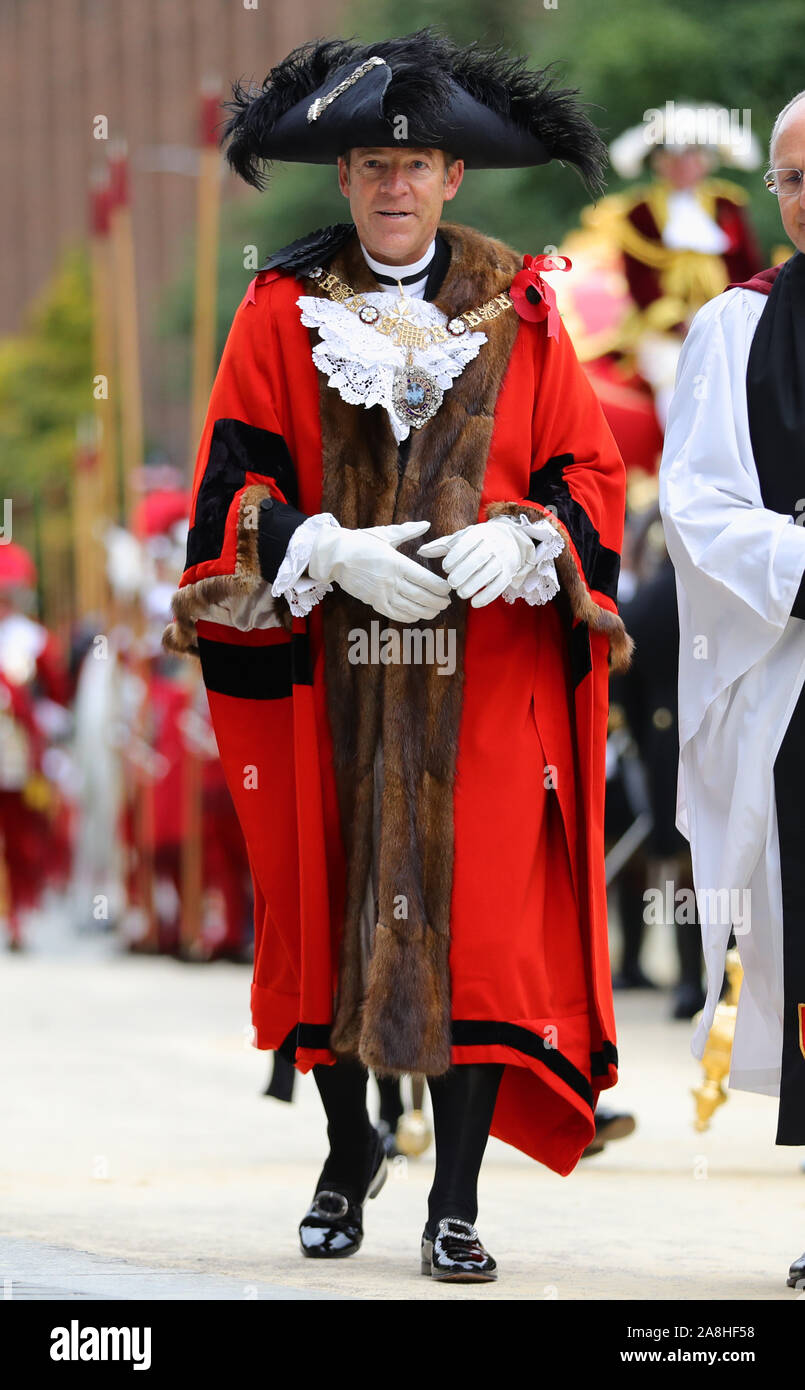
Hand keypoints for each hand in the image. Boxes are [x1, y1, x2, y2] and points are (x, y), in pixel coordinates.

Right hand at [307, 520, 450, 621]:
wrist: (334, 556)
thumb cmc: (360, 542)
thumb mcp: (385, 534)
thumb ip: (408, 531)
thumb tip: (427, 524)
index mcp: (396, 562)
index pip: (425, 579)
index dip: (440, 587)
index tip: (448, 589)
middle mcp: (390, 580)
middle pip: (421, 596)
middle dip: (437, 602)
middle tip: (447, 603)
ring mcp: (381, 593)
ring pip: (410, 608)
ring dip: (426, 611)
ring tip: (436, 611)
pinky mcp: (373, 602)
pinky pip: (394, 614)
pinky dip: (408, 617)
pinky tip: (417, 616)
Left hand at [417, 519, 535, 607]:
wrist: (511, 539)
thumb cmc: (479, 540)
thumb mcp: (462, 538)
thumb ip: (442, 545)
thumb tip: (421, 551)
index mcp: (479, 534)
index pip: (467, 543)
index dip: (455, 556)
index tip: (445, 567)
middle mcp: (493, 545)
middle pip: (479, 558)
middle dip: (464, 572)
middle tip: (452, 583)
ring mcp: (503, 559)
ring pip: (490, 572)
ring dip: (475, 584)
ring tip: (461, 593)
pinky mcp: (509, 572)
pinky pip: (499, 585)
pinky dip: (488, 596)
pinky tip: (474, 603)